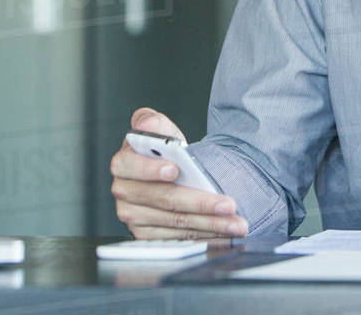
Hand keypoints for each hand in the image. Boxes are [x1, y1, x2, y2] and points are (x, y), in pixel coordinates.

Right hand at [110, 107, 247, 240]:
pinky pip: (178, 238)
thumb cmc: (165, 152)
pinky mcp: (146, 234)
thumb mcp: (161, 132)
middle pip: (164, 199)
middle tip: (228, 205)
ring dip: (210, 224)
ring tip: (236, 223)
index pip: (131, 165)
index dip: (151, 169)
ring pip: (176, 222)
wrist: (171, 174)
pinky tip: (223, 233)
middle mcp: (124, 191)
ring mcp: (134, 216)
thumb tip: (148, 123)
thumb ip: (153, 123)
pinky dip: (204, 236)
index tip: (175, 169)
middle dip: (200, 202)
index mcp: (123, 163)